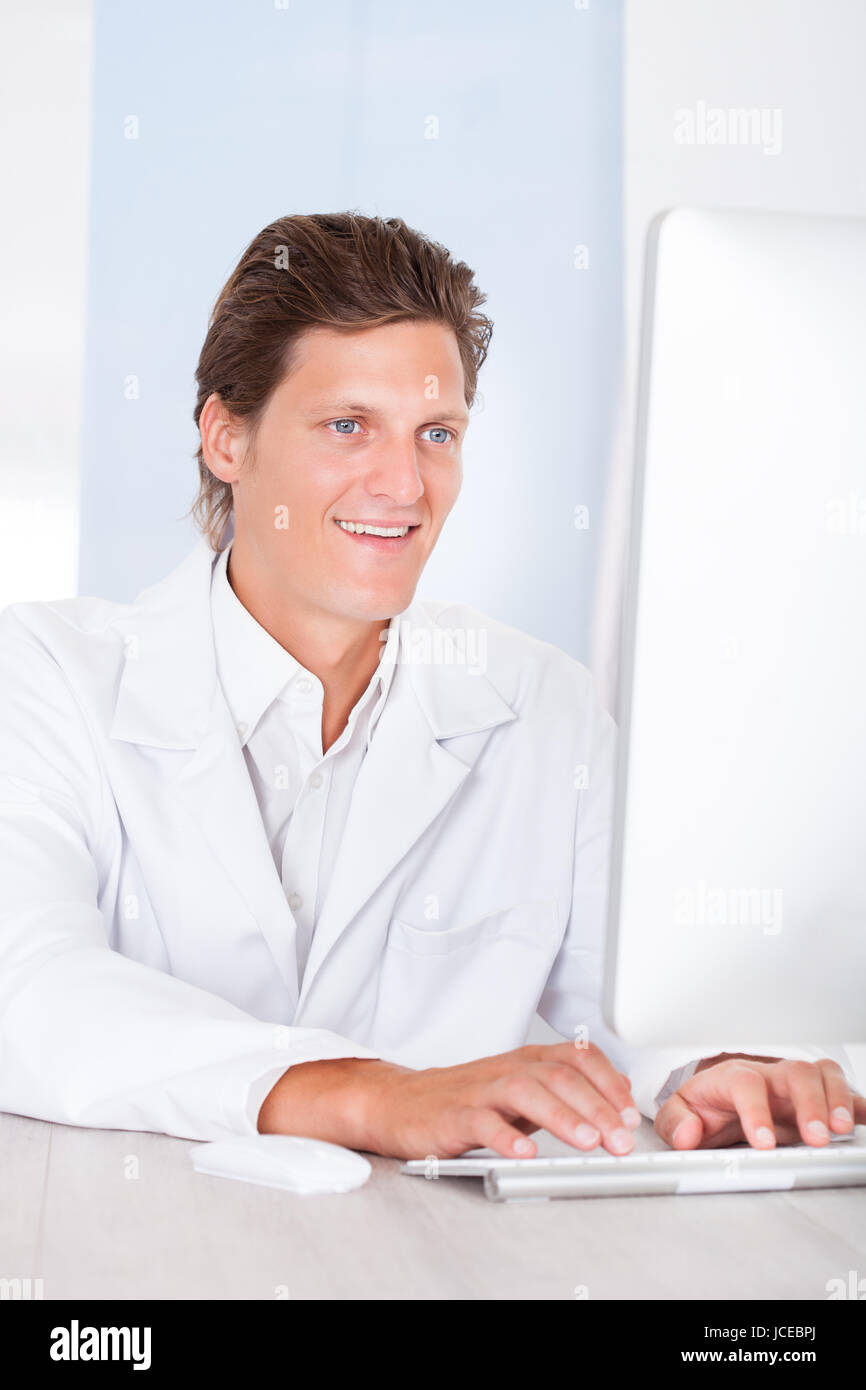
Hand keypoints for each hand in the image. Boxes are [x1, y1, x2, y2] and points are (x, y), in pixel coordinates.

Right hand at [258, 1042, 642, 1159]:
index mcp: (527, 1061)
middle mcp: (506, 1069)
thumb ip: (565, 1089)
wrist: (400, 1103)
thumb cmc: (464, 1098)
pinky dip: (505, 1135)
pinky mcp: (452, 1116)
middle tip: (619, 1139)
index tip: (629, 1112)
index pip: (577, 1058)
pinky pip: (481, 1121)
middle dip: (596, 1107)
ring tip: (587, 1141)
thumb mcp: (520, 1087)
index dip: (608, 1082)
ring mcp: (479, 1091)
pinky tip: (524, 1151)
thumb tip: (618, 1094)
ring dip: (561, 1116)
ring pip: (525, 1091)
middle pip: (558, 1076)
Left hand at [655, 1054, 865, 1149]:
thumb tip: (687, 1134)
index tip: (762, 1142)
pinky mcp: (816, 1098)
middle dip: (809, 1103)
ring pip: (822, 1075)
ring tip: (841, 1130)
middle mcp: (769, 1076)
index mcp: (733, 1077)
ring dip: (836, 1100)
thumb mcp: (680, 1112)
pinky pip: (842, 1090)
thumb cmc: (706, 1105)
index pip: (745, 1083)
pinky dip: (857, 1105)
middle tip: (816, 1137)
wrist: (721, 1097)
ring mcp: (795, 1085)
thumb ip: (675, 1122)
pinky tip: (864, 1119)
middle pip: (795, 1073)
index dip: (756, 1110)